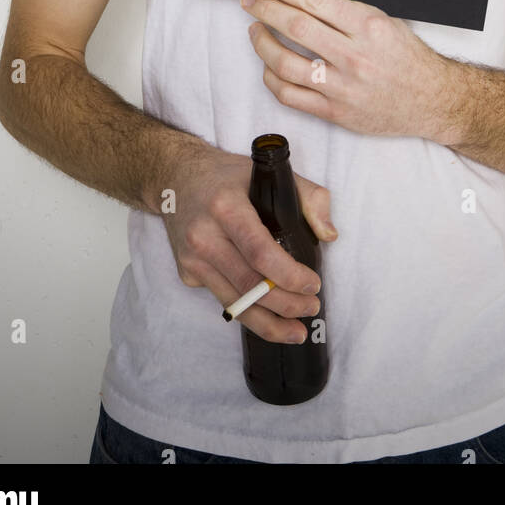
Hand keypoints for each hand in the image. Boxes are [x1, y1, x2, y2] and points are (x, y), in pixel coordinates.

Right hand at [162, 141, 336, 344]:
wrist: (175, 180)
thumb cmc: (227, 176)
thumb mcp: (270, 173)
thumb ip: (310, 197)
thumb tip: (329, 234)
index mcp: (226, 207)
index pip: (260, 251)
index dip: (289, 276)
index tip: (312, 285)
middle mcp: (204, 236)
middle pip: (249, 285)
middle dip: (286, 304)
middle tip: (312, 307)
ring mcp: (192, 258)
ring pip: (235, 303)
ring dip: (269, 323)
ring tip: (296, 331)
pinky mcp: (187, 273)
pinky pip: (223, 299)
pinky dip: (248, 312)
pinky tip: (269, 315)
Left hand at [241, 0, 456, 140]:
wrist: (430, 100)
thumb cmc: (407, 57)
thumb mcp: (385, 21)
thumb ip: (346, 11)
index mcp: (367, 27)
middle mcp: (353, 56)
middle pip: (295, 27)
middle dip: (265, 9)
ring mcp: (342, 87)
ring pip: (285, 63)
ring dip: (262, 43)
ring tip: (255, 29)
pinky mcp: (335, 112)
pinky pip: (290, 95)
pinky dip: (271, 78)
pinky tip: (269, 65)